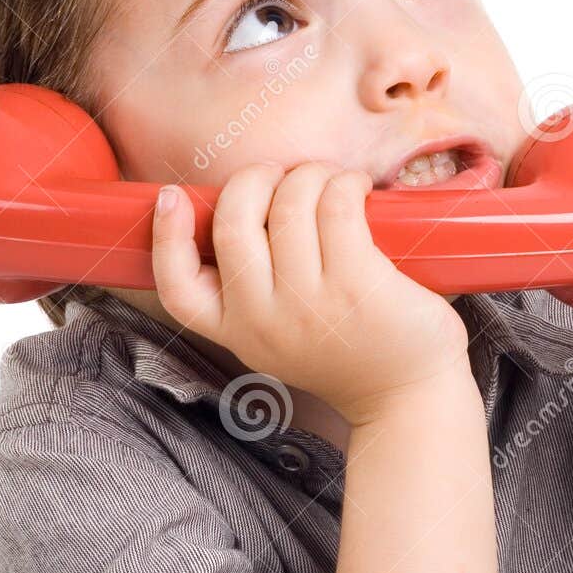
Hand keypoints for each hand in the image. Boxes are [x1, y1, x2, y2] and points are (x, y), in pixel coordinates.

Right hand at [150, 161, 473, 425]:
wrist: (407, 398)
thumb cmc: (348, 352)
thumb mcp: (280, 337)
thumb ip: (254, 292)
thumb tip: (246, 209)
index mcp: (237, 331)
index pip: (178, 287)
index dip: (165, 236)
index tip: (172, 197)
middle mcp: (264, 320)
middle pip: (233, 223)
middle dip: (254, 178)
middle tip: (282, 176)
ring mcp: (309, 303)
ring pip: (289, 203)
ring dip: (309, 174)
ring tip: (331, 180)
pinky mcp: (356, 284)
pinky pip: (337, 206)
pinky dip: (345, 183)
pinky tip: (358, 188)